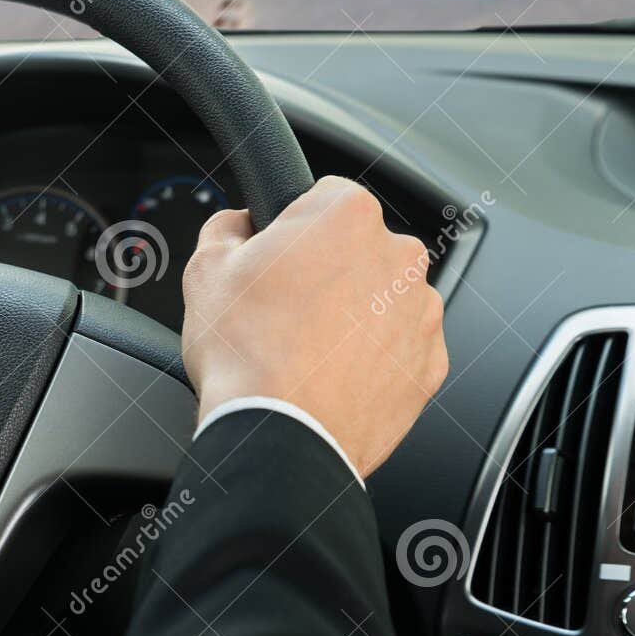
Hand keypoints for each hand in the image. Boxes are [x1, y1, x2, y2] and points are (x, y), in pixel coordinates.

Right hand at [180, 177, 447, 477]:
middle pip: (359, 250)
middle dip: (328, 272)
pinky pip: (399, 349)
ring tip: (306, 352)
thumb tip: (238, 224)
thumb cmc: (246, 354)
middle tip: (284, 312)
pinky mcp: (429, 365)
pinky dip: (372, 359)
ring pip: (382, 300)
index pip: (323, 198)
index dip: (290, 230)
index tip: (274, 261)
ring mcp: (421, 314)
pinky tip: (332, 377)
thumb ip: (226, 227)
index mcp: (349, 216)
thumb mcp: (205, 269)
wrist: (280, 436)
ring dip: (352, 315)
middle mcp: (399, 257)